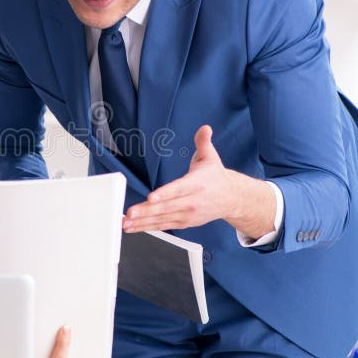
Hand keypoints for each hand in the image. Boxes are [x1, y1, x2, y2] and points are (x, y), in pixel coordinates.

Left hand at [123, 125, 274, 238]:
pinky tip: (134, 227)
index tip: (151, 198)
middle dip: (146, 211)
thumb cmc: (216, 177)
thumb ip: (203, 142)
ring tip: (127, 222)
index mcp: (196, 184)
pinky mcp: (184, 223)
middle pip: (167, 207)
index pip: (178, 189)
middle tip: (131, 212)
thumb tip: (204, 129)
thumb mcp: (211, 157)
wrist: (231, 198)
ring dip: (143, 222)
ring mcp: (187, 215)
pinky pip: (163, 226)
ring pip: (163, 219)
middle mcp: (191, 202)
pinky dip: (148, 227)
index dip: (164, 194)